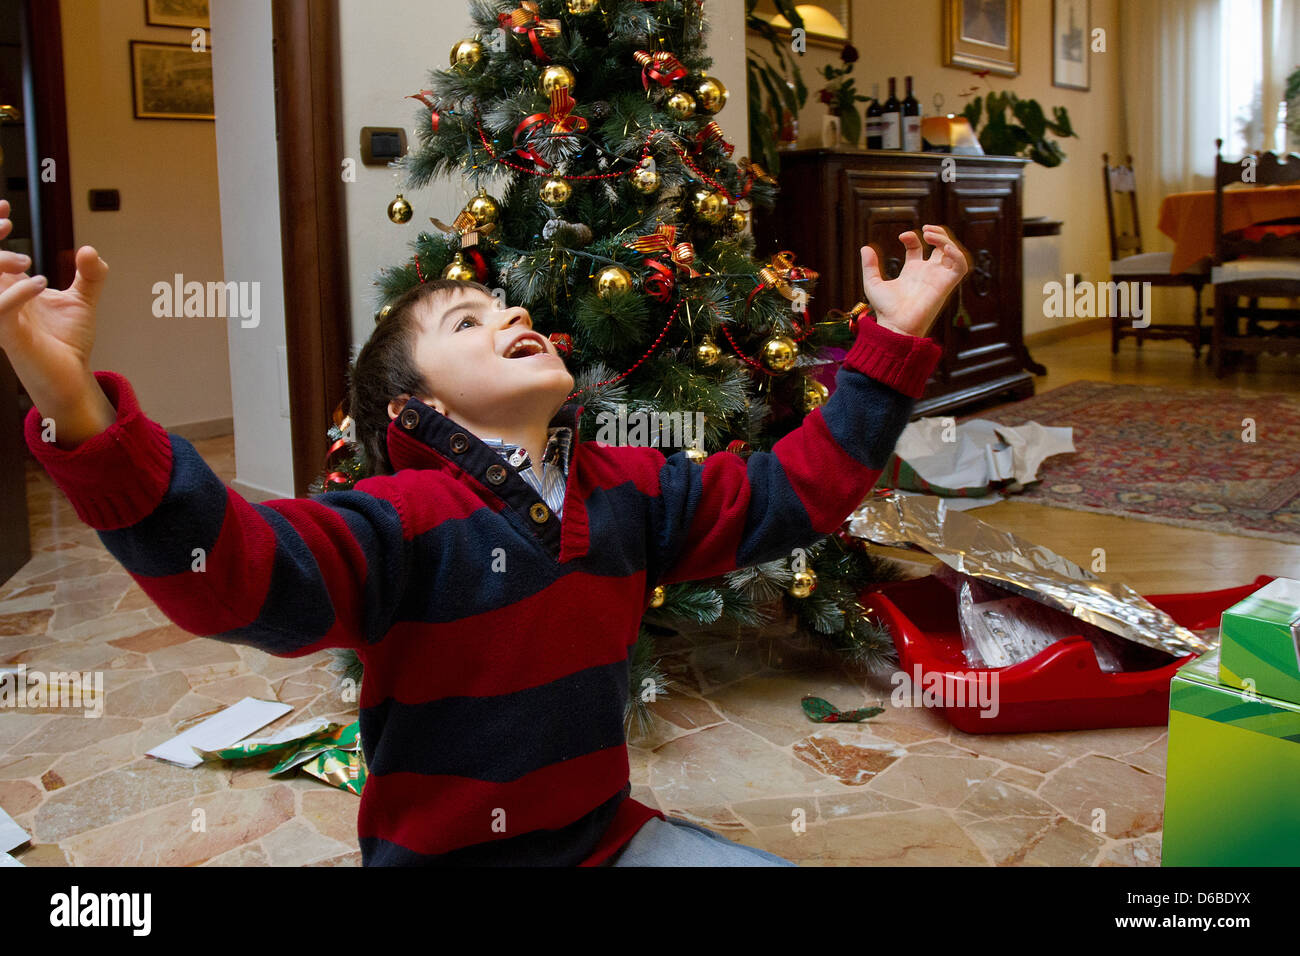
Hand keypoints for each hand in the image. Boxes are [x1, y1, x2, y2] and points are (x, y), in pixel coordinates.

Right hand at [0, 197, 115, 444]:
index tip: (5, 206)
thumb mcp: (82, 301)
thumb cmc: (68, 341)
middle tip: (5, 224)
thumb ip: (90, 275)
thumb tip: (90, 250)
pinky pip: (0, 309)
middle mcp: (1, 298)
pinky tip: (39, 284)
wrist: (71, 375)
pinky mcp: (8, 335)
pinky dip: (15, 292)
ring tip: (27, 261)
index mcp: (11, 286)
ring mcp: (1, 316)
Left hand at [860, 225, 969, 337]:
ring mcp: (938, 277)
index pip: (918, 247)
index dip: (912, 237)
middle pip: (940, 246)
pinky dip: (957, 254)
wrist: (896, 325)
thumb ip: (869, 266)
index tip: (902, 236)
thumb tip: (864, 248)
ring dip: (946, 239)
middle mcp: (927, 273)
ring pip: (952, 252)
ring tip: (931, 234)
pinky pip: (961, 266)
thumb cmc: (886, 310)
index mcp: (912, 271)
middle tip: (926, 228)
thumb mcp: (873, 284)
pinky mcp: (946, 284)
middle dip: (937, 233)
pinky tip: (945, 248)